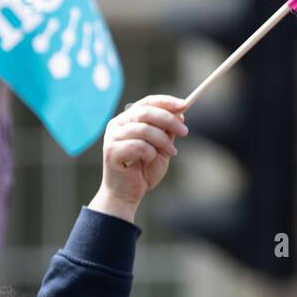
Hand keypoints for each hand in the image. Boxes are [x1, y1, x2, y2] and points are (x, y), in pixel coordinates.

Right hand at [88, 95, 188, 223]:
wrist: (128, 194)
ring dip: (163, 141)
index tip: (185, 105)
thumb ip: (168, 131)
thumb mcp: (162, 147)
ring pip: (144, 129)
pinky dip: (150, 153)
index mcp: (128, 119)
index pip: (146, 102)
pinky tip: (149, 160)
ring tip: (171, 153)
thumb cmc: (144, 170)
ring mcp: (112, 137)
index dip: (166, 102)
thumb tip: (180, 112)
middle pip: (145, 112)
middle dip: (169, 120)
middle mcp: (117, 125)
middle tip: (184, 131)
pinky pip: (139, 146)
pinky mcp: (111, 151)